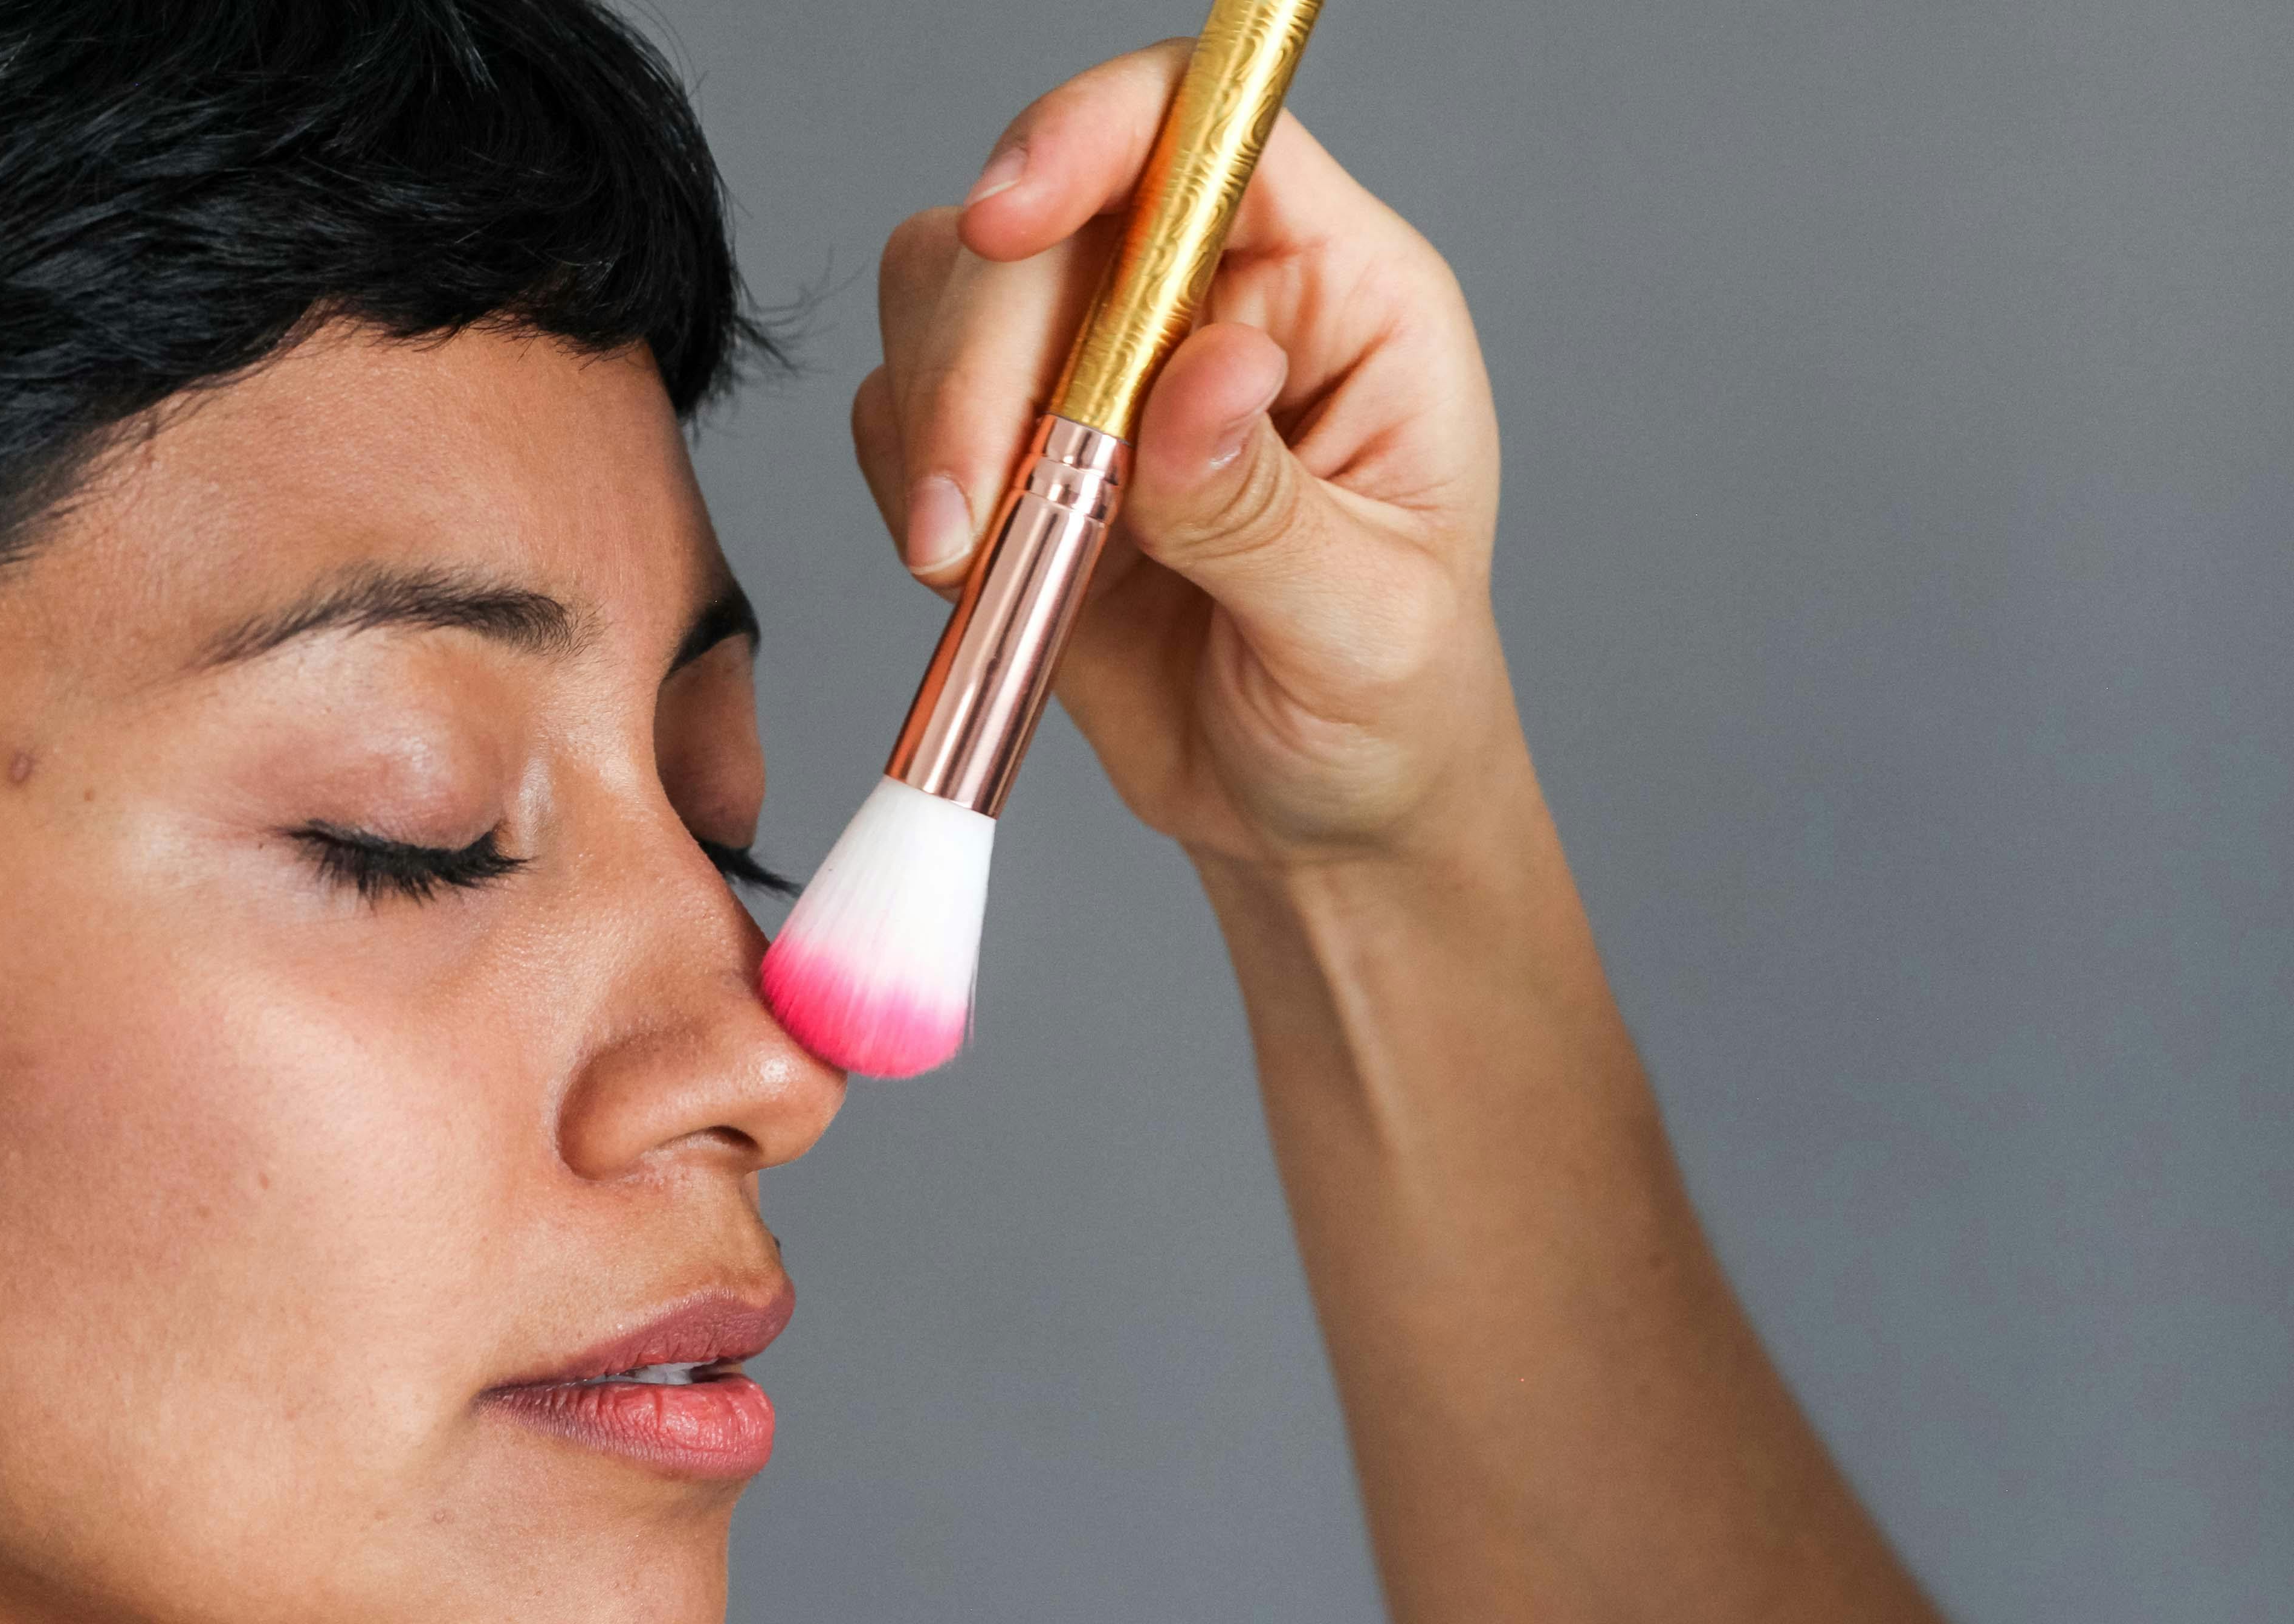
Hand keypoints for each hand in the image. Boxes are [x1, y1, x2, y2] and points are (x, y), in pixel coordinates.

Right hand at [852, 46, 1512, 867]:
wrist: (1316, 824)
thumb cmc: (1387, 713)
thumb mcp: (1367, 627)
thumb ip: (1269, 508)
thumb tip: (1200, 378)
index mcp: (1339, 295)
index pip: (1204, 129)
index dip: (1096, 135)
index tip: (1011, 217)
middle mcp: (1209, 304)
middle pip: (1043, 224)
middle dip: (979, 358)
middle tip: (966, 521)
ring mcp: (1101, 379)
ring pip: (948, 298)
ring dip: (934, 426)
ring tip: (974, 568)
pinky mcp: (1018, 461)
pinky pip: (907, 416)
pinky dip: (910, 489)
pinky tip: (978, 580)